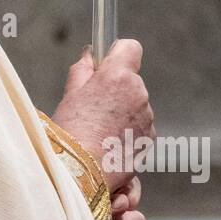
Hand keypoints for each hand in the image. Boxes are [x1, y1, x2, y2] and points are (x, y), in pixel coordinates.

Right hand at [51, 39, 154, 197]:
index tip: (107, 64)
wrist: (81, 172)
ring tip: (100, 130)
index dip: (118, 53)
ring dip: (123, 112)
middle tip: (94, 106)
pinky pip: (140, 126)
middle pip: (131, 81)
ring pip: (136, 105)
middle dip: (117, 89)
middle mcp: (139, 93)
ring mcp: (147, 117)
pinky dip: (128, 131)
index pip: (131, 47)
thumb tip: (90, 55)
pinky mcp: (150, 138)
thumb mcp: (71, 94)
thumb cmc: (71, 132)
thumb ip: (84, 68)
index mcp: (118, 76)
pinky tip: (109, 142)